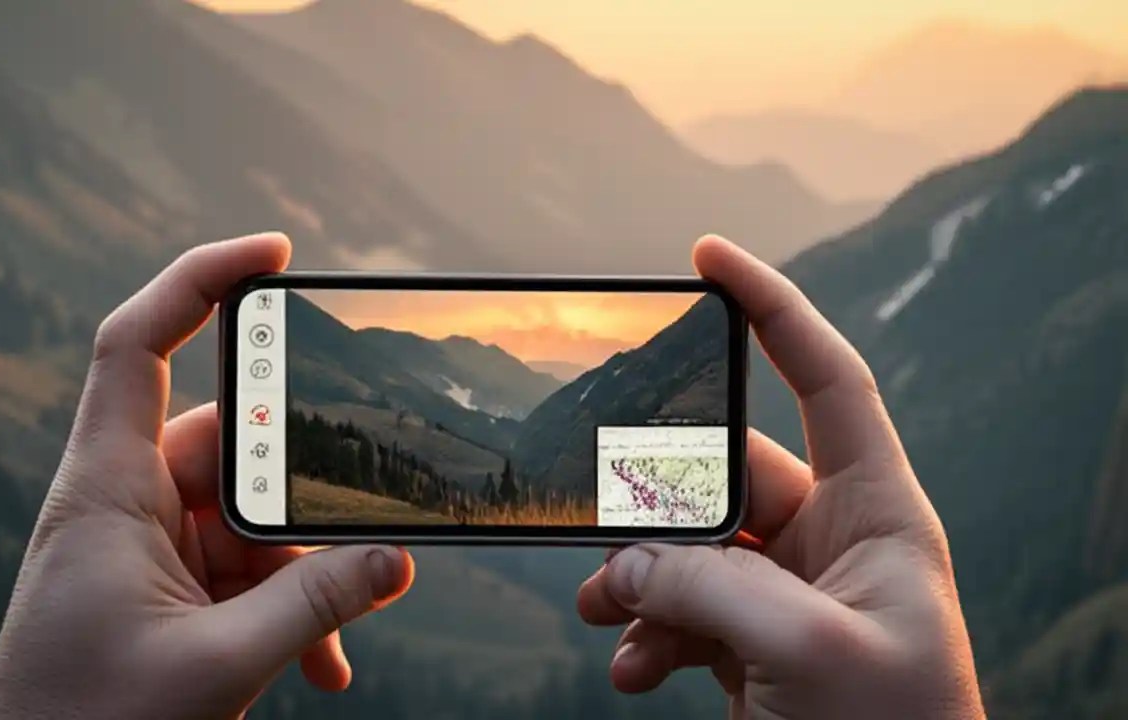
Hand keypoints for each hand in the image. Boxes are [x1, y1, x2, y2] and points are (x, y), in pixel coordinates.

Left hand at [0, 233, 414, 719]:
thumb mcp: (214, 666)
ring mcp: (149, 551)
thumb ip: (313, 608)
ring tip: (337, 639)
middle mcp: (125, 505)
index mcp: (104, 492)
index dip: (198, 280)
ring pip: (251, 521)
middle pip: (230, 445)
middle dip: (300, 492)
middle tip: (354, 530)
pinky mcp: (169, 594)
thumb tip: (396, 562)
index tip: (275, 252)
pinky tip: (323, 666)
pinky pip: (247, 575)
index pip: (137, 345)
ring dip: (303, 576)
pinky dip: (291, 611)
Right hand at [577, 235, 985, 718]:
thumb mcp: (806, 652)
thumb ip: (708, 588)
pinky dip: (645, 634)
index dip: (773, 309)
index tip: (708, 258)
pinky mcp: (751, 647)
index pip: (827, 380)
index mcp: (876, 515)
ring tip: (604, 612)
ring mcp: (785, 597)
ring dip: (636, 578)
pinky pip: (681, 612)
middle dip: (653, 501)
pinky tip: (631, 670)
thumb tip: (625, 564)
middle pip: (723, 476)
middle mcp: (830, 545)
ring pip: (688, 549)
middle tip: (603, 527)